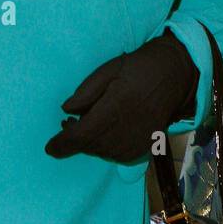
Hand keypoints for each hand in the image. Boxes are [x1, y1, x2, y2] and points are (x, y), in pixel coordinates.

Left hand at [44, 29, 198, 163]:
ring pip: (103, 153)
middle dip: (74, 140)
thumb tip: (66, 109)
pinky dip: (105, 148)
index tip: (49, 148)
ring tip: (85, 125)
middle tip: (67, 124)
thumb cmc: (138, 67)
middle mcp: (127, 129)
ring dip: (90, 143)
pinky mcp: (146, 146)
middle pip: (91, 146)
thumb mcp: (109, 69)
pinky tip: (104, 132)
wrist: (174, 75)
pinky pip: (118, 155)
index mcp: (116, 107)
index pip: (82, 135)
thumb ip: (86, 91)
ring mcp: (138, 140)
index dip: (63, 144)